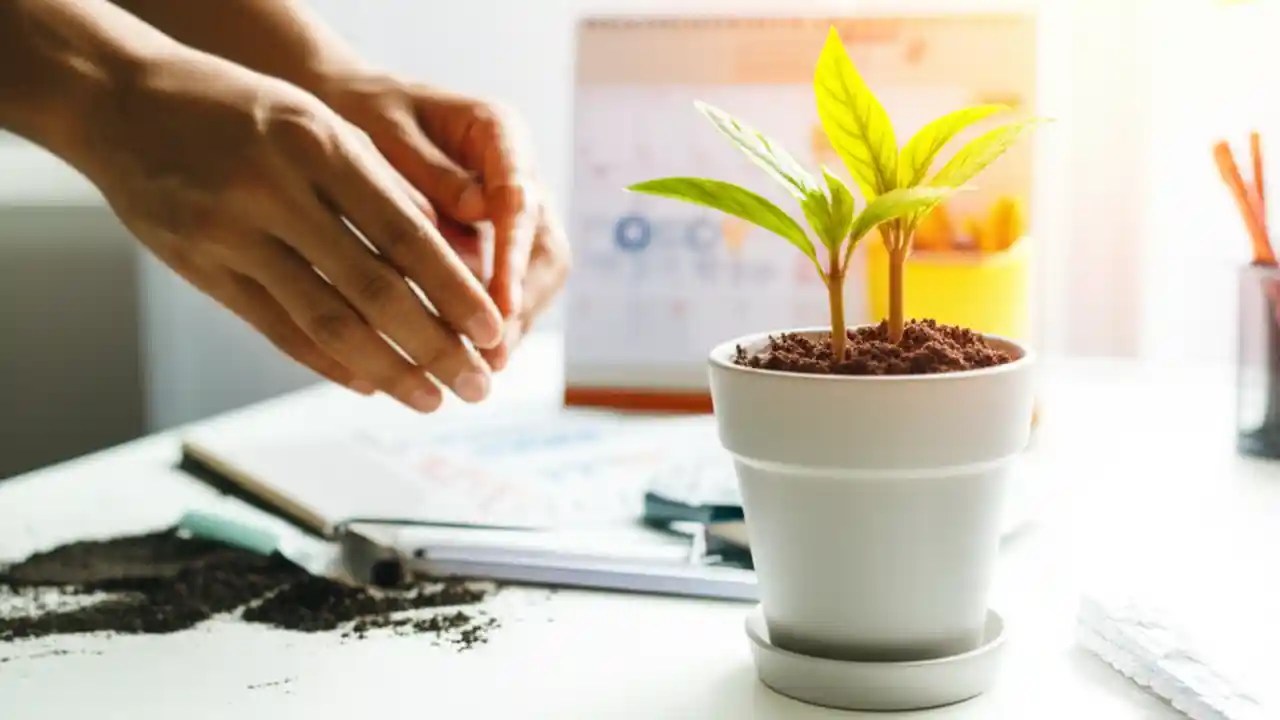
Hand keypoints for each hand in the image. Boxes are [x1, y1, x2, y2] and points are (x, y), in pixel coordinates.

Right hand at [79, 50, 503, 411]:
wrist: (120, 101)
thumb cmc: (239, 108)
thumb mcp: (316, 120)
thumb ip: (378, 184)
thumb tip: (452, 261)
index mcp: (318, 144)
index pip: (407, 234)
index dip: (455, 291)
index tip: (495, 331)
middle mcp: (273, 191)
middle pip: (374, 289)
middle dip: (435, 346)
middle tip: (477, 384)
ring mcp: (230, 234)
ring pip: (327, 320)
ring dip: (389, 370)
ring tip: (432, 398)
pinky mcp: (201, 269)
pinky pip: (277, 329)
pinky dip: (329, 363)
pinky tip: (369, 383)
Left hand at [317, 73, 570, 367]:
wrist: (347, 104)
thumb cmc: (361, 106)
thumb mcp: (383, 126)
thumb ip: (429, 170)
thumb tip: (478, 211)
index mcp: (500, 132)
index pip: (520, 200)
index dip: (513, 258)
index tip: (501, 308)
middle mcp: (517, 172)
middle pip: (545, 247)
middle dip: (522, 305)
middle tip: (492, 355)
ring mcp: (510, 210)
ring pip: (535, 275)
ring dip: (513, 323)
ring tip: (482, 369)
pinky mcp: (493, 239)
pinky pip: (507, 284)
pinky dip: (492, 322)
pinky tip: (465, 356)